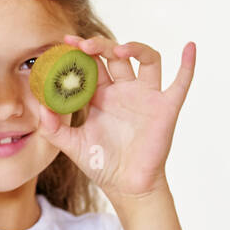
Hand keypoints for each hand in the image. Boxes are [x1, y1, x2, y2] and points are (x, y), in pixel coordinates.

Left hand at [31, 35, 193, 200]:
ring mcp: (146, 97)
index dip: (79, 51)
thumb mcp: (71, 145)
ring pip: (147, 59)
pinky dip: (187, 65)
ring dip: (135, 48)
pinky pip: (180, 83)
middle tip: (83, 45)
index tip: (65, 42)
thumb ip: (53, 127)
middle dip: (100, 45)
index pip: (91, 64)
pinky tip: (189, 47)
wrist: (127, 187)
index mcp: (101, 95)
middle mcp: (124, 90)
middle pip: (116, 55)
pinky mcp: (165, 108)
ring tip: (119, 49)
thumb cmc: (102, 165)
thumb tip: (40, 107)